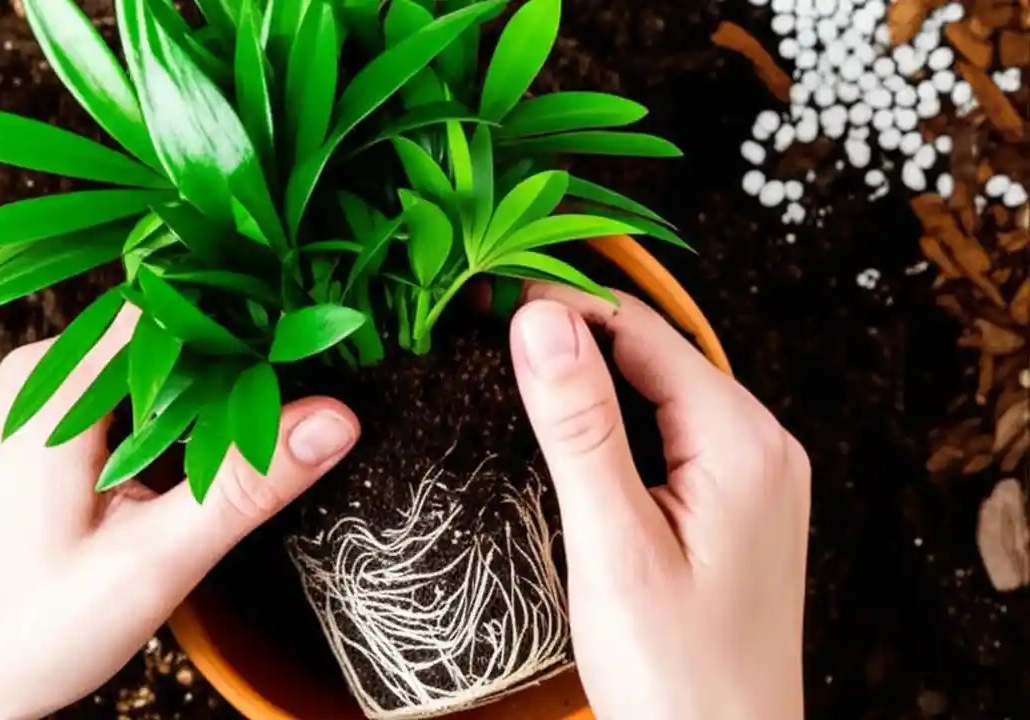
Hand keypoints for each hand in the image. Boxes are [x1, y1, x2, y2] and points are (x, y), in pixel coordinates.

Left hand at [0, 306, 360, 719]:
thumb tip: (333, 419)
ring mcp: (40, 404)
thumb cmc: (22, 634)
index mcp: (55, 387)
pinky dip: (176, 423)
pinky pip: (129, 399)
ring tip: (255, 445)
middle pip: (168, 334)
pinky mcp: (46, 434)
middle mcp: (41, 377)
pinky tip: (202, 466)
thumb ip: (243, 485)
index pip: (175, 306)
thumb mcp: (150, 563)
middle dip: (236, 367)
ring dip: (208, 400)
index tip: (309, 356)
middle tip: (297, 411)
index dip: (248, 325)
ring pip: (153, 368)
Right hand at [509, 285, 809, 719]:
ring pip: (662, 393)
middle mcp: (763, 445)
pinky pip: (674, 434)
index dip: (563, 306)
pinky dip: (619, 423)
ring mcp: (755, 477)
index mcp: (742, 441)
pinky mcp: (738, 506)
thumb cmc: (674, 674)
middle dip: (575, 338)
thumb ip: (579, 428)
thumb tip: (540, 320)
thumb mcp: (614, 545)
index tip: (487, 297)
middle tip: (488, 331)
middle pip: (656, 357)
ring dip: (594, 380)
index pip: (642, 333)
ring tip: (514, 374)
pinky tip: (572, 437)